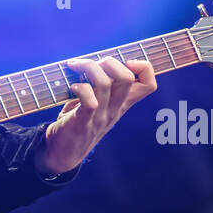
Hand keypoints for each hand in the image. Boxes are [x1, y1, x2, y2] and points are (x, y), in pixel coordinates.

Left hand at [36, 56, 156, 175]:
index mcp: (122, 103)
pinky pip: (89, 102)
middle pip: (127, 78)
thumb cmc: (78, 120)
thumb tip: (97, 59)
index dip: (144, 67)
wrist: (63, 153)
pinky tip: (73, 88)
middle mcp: (115, 109)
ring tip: (75, 68)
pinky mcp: (83, 123)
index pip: (149, 84)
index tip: (125, 61)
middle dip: (110, 61)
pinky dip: (81, 88)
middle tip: (93, 64)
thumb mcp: (98, 101)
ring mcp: (100, 117)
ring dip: (89, 68)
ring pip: (104, 83)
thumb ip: (102, 84)